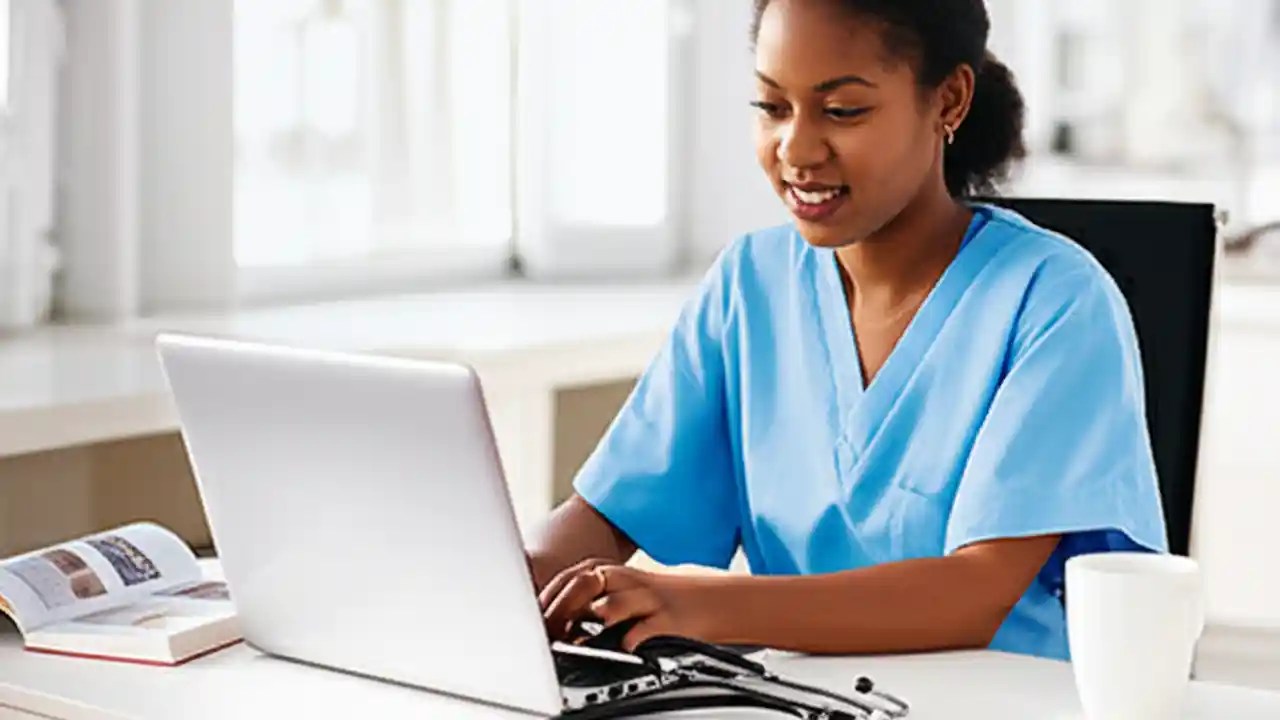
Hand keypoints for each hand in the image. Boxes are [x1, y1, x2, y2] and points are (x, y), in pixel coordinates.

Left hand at [539, 558, 721, 651]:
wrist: (712, 600)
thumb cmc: (659, 600)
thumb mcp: (622, 591)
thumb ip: (588, 600)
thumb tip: (548, 618)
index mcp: (612, 573)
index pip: (569, 578)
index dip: (547, 600)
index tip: (532, 621)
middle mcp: (628, 581)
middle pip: (585, 584)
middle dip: (561, 609)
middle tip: (548, 633)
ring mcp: (649, 599)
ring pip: (614, 602)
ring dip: (593, 619)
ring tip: (576, 640)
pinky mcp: (669, 620)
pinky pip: (646, 629)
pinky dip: (630, 639)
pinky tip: (620, 647)